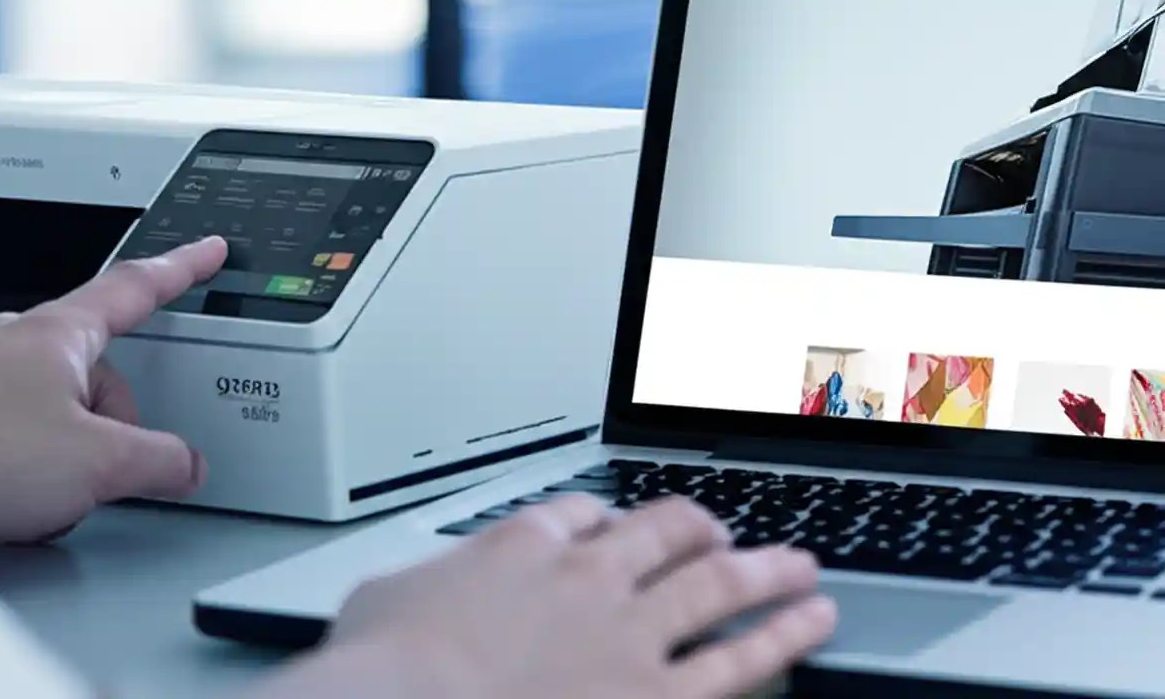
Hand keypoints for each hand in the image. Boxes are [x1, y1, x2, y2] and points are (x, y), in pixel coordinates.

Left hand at [0, 237, 228, 542]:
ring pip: (66, 414)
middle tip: (113, 466)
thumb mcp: (100, 462)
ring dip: (74, 458)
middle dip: (118, 427)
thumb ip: (161, 459)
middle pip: (105, 377)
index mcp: (59, 333)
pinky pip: (28, 438)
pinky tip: (20, 504)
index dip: (182, 268)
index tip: (205, 251)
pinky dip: (36, 472)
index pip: (136, 286)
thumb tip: (186, 464)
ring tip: (50, 494)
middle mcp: (19, 344)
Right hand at [250, 496, 836, 698]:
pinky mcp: (658, 695)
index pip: (578, 514)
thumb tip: (410, 596)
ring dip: (763, 572)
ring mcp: (630, 633)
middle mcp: (586, 579)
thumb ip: (423, 588)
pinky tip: (812, 622)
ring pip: (716, 586)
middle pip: (660, 534)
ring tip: (800, 566)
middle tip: (722, 532)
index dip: (604, 518)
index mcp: (521, 549)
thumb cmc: (381, 670)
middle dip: (698, 531)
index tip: (616, 524)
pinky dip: (782, 637)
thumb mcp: (383, 603)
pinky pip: (738, 659)